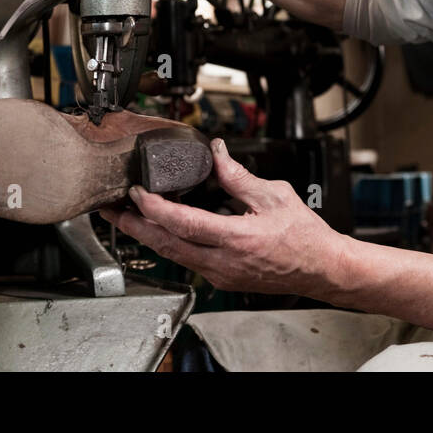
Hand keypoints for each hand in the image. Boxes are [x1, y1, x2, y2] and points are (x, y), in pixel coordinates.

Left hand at [98, 138, 349, 297]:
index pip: (182, 223)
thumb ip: (238, 176)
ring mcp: (220, 275)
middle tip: (110, 210)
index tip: (136, 192)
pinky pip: (187, 262)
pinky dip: (169, 244)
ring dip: (147, 236)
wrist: (322, 269)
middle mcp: (223, 262)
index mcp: (236, 239)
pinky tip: (161, 232)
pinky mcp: (221, 279)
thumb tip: (217, 153)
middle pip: (165, 245)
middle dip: (133, 226)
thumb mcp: (274, 196)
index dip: (154, 208)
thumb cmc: (304, 237)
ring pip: (172, 256)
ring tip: (126, 218)